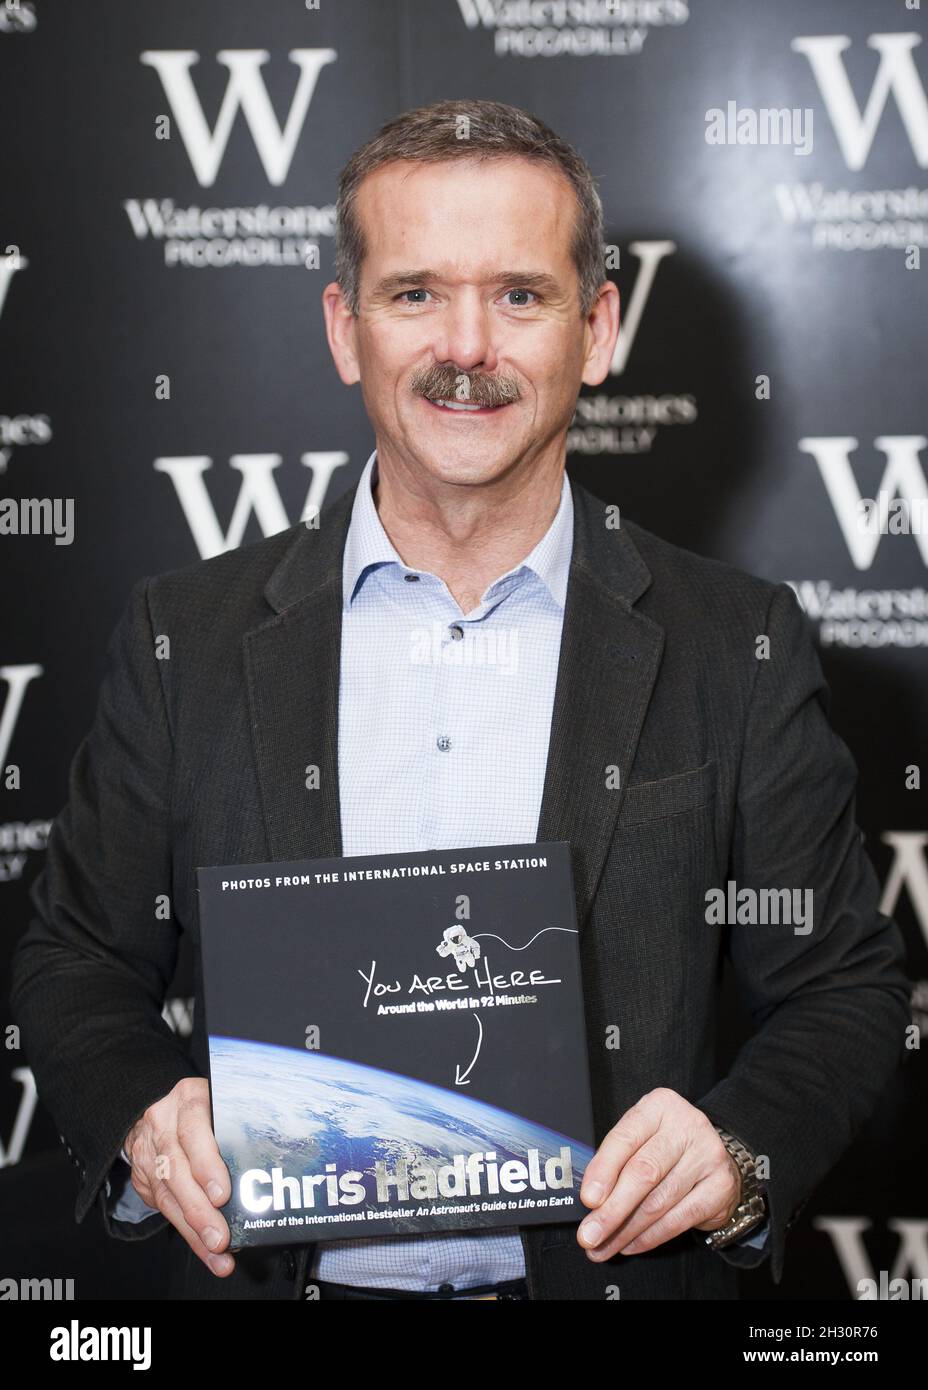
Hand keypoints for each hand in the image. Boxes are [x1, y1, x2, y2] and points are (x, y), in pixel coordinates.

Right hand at [124, 1077, 233, 1277]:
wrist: (162, 1109)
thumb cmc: (207, 1107)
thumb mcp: (222, 1101)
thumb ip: (237, 1125)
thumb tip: (270, 1169)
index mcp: (188, 1098)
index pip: (193, 1129)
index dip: (206, 1164)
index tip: (221, 1194)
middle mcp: (163, 1123)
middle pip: (177, 1170)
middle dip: (200, 1210)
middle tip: (221, 1238)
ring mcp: (149, 1151)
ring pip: (169, 1195)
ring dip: (194, 1231)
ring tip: (218, 1254)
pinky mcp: (144, 1177)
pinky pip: (164, 1209)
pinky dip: (188, 1233)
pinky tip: (206, 1251)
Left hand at [576, 1087, 740, 1260]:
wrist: (711, 1154)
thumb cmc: (664, 1146)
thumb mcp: (640, 1138)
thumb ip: (615, 1160)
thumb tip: (590, 1199)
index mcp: (659, 1106)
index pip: (625, 1138)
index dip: (603, 1171)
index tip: (587, 1200)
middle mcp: (687, 1126)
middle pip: (643, 1172)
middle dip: (612, 1210)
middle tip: (589, 1235)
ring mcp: (708, 1156)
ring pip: (659, 1201)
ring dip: (626, 1231)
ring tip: (603, 1248)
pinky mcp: (720, 1187)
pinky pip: (679, 1219)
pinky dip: (650, 1237)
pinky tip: (631, 1245)